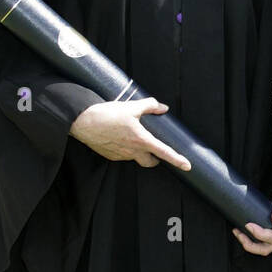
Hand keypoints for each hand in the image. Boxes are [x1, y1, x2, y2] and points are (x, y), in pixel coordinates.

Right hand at [69, 99, 191, 170]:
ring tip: (132, 137)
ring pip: (135, 158)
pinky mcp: (110, 156)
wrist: (83, 122)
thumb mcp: (131, 106)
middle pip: (150, 162)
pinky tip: (118, 138)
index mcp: (141, 140)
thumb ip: (149, 106)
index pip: (164, 152)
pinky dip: (124, 149)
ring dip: (138, 152)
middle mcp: (132, 151)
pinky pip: (122, 155)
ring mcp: (121, 155)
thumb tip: (162, 107)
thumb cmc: (107, 114)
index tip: (187, 166)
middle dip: (155, 159)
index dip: (177, 160)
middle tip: (154, 149)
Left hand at [233, 183, 271, 255]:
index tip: (249, 224)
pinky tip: (243, 230)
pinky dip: (251, 238)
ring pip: (263, 246)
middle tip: (239, 234)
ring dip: (249, 243)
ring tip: (238, 233)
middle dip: (251, 245)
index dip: (259, 234)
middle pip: (266, 248)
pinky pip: (261, 240)